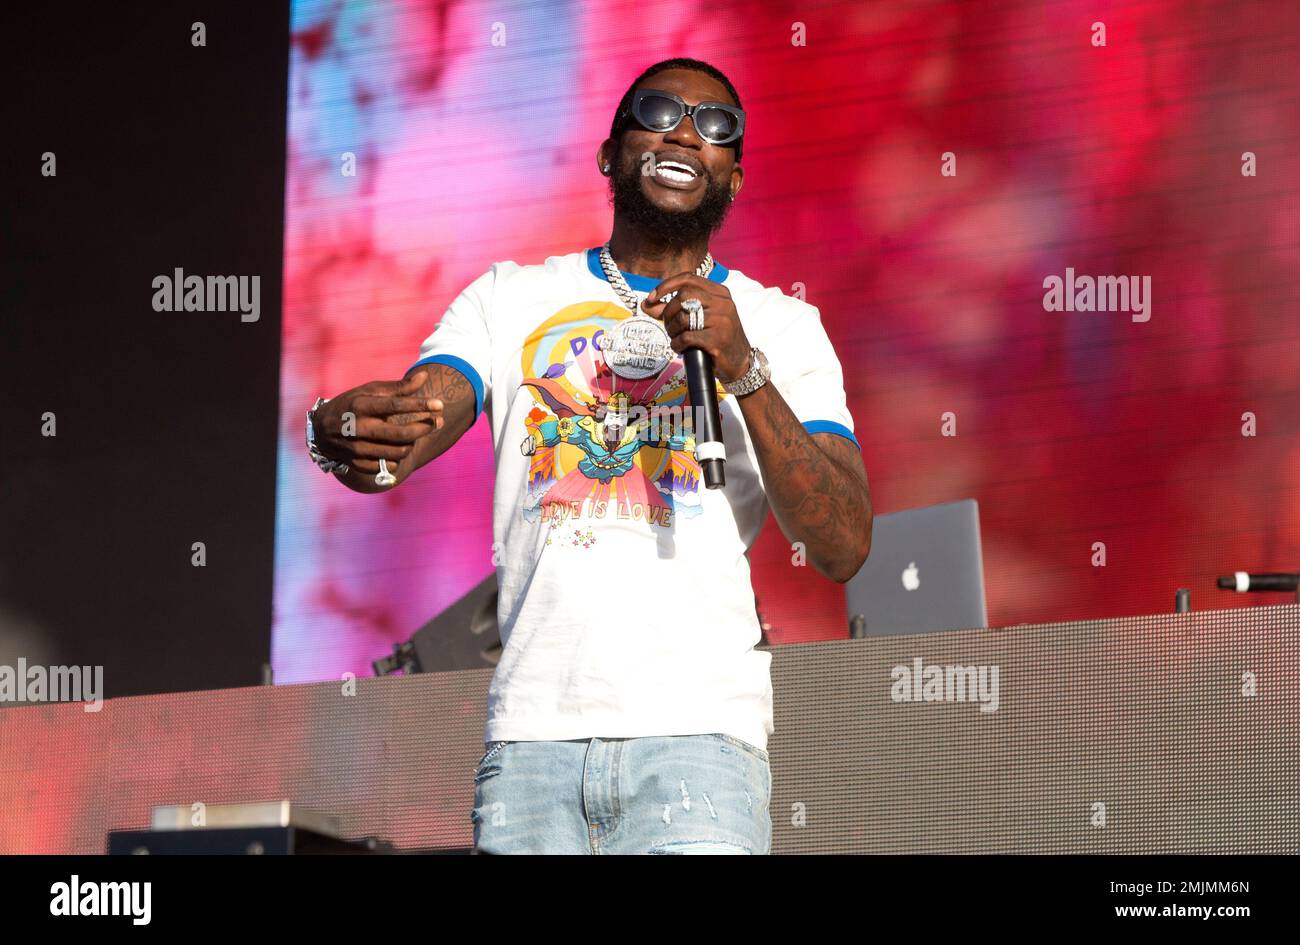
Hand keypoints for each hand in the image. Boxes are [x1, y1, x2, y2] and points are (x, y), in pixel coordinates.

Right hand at [313, 372, 443, 474]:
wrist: (321, 429)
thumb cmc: (353, 404)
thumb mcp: (370, 391)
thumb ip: (399, 387)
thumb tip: (425, 377)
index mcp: (361, 406)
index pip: (396, 405)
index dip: (420, 405)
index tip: (440, 404)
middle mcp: (358, 428)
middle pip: (402, 434)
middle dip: (425, 428)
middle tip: (437, 422)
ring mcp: (357, 448)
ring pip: (399, 452)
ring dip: (414, 443)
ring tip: (417, 434)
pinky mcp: (357, 463)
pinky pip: (388, 465)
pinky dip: (398, 457)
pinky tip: (400, 447)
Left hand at [640, 274, 752, 382]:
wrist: (739, 362)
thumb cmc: (716, 337)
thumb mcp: (700, 318)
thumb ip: (674, 309)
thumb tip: (645, 304)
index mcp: (720, 293)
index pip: (688, 279)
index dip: (666, 286)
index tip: (651, 297)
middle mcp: (723, 303)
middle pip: (683, 296)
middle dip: (668, 312)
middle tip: (668, 326)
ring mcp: (722, 321)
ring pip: (683, 318)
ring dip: (672, 330)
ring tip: (675, 338)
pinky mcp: (717, 340)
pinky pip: (687, 337)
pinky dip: (677, 344)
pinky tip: (680, 348)